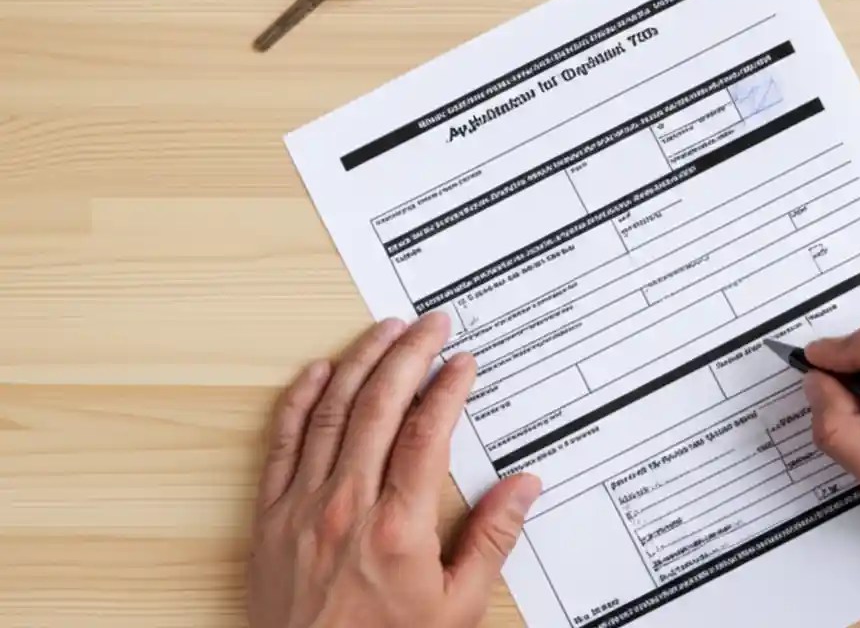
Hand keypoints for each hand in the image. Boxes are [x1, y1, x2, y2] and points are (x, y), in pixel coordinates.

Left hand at [247, 314, 541, 627]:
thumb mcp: (458, 607)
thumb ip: (492, 540)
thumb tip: (524, 487)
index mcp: (398, 529)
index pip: (428, 433)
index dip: (448, 388)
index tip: (462, 363)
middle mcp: (347, 507)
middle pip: (381, 406)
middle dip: (409, 354)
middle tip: (430, 324)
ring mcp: (303, 507)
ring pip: (332, 412)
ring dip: (360, 362)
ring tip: (384, 331)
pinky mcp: (271, 517)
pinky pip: (282, 442)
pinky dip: (300, 400)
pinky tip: (319, 372)